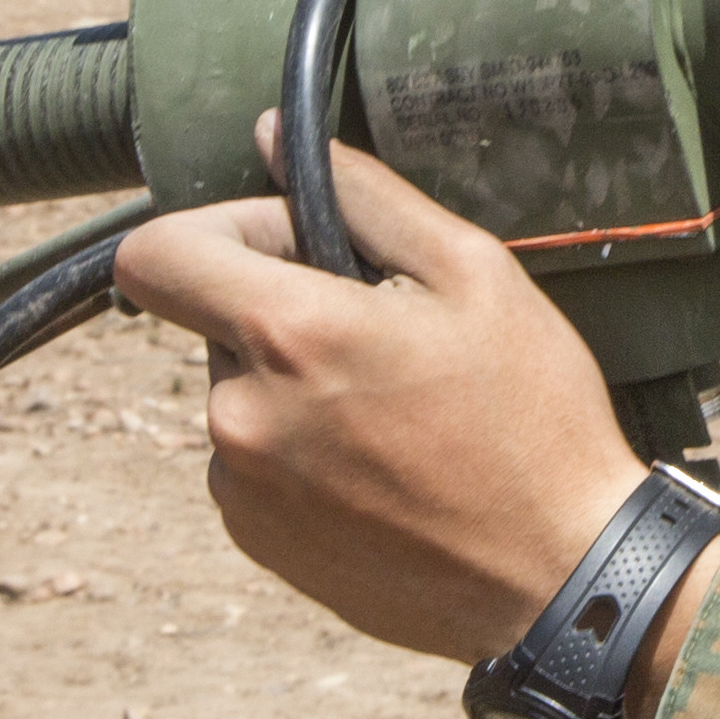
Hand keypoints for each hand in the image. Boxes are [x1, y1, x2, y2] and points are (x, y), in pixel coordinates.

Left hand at [113, 124, 649, 669]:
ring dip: (298, 387)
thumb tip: (273, 138)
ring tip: (400, 416)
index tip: (290, 244)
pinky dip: (305, 451)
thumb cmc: (533, 422)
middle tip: (389, 340)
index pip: (155, 254)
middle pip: (215, 323)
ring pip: (243, 393)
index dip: (217, 229)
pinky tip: (388, 469)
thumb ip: (364, 195)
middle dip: (285, 312)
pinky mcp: (259, 542)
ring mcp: (244, 491)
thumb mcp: (473, 274)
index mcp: (288, 337)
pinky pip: (256, 463)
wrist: (563, 580)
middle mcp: (242, 418)